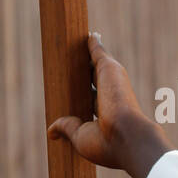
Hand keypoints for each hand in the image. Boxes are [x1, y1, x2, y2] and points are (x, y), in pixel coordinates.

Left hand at [48, 33, 172, 177]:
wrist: (126, 137)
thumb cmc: (106, 144)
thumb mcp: (81, 136)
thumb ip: (67, 127)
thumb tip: (51, 130)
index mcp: (106, 115)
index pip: (93, 100)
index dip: (84, 94)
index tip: (74, 90)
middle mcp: (110, 96)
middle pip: (92, 79)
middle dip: (83, 71)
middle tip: (71, 63)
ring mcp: (111, 81)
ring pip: (94, 63)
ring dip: (86, 53)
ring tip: (72, 44)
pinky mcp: (109, 68)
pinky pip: (97, 50)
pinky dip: (92, 42)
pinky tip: (87, 34)